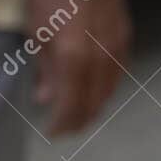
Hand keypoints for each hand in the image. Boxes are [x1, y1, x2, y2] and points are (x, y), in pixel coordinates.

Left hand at [28, 0, 133, 135]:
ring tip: (77, 111)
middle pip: (93, 106)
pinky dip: (103, 88)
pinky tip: (92, 87)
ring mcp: (115, 50)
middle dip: (77, 121)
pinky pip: (115, 75)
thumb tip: (46, 97)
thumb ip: (44, 68)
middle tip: (64, 128)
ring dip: (92, 106)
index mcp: (74, 58)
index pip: (71, 108)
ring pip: (107, 93)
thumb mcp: (36, 29)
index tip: (51, 132)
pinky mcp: (124, 40)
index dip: (61, 125)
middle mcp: (99, 59)